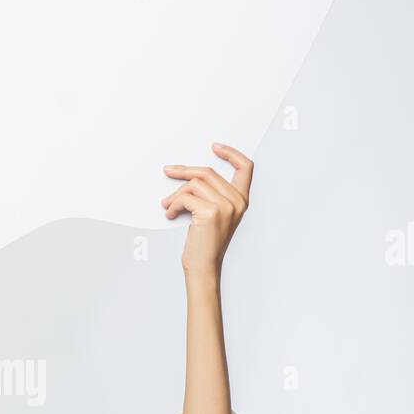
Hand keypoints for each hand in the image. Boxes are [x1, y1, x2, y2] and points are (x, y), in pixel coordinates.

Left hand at [160, 142, 252, 277]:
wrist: (202, 267)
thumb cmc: (204, 243)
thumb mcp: (212, 215)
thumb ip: (210, 194)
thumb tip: (188, 175)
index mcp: (240, 201)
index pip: (245, 167)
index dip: (231, 153)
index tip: (214, 146)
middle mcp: (236, 202)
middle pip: (207, 172)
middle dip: (183, 171)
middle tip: (168, 171)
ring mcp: (225, 206)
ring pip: (193, 184)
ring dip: (175, 194)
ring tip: (168, 206)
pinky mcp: (210, 213)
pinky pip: (185, 198)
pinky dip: (173, 205)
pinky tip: (170, 214)